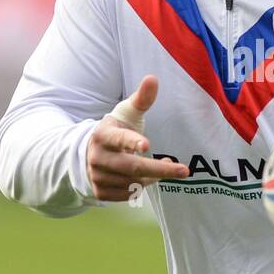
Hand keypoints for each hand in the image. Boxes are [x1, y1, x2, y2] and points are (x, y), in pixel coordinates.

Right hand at [85, 75, 188, 200]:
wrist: (89, 154)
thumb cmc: (116, 130)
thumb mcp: (127, 113)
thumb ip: (142, 99)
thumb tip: (153, 78)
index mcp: (103, 134)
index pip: (119, 138)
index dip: (132, 141)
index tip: (147, 145)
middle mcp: (97, 157)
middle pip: (133, 167)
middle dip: (160, 169)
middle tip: (184, 170)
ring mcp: (97, 176)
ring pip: (134, 182)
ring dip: (152, 177)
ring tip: (158, 168)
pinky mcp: (100, 192)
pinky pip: (128, 195)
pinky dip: (141, 188)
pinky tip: (143, 178)